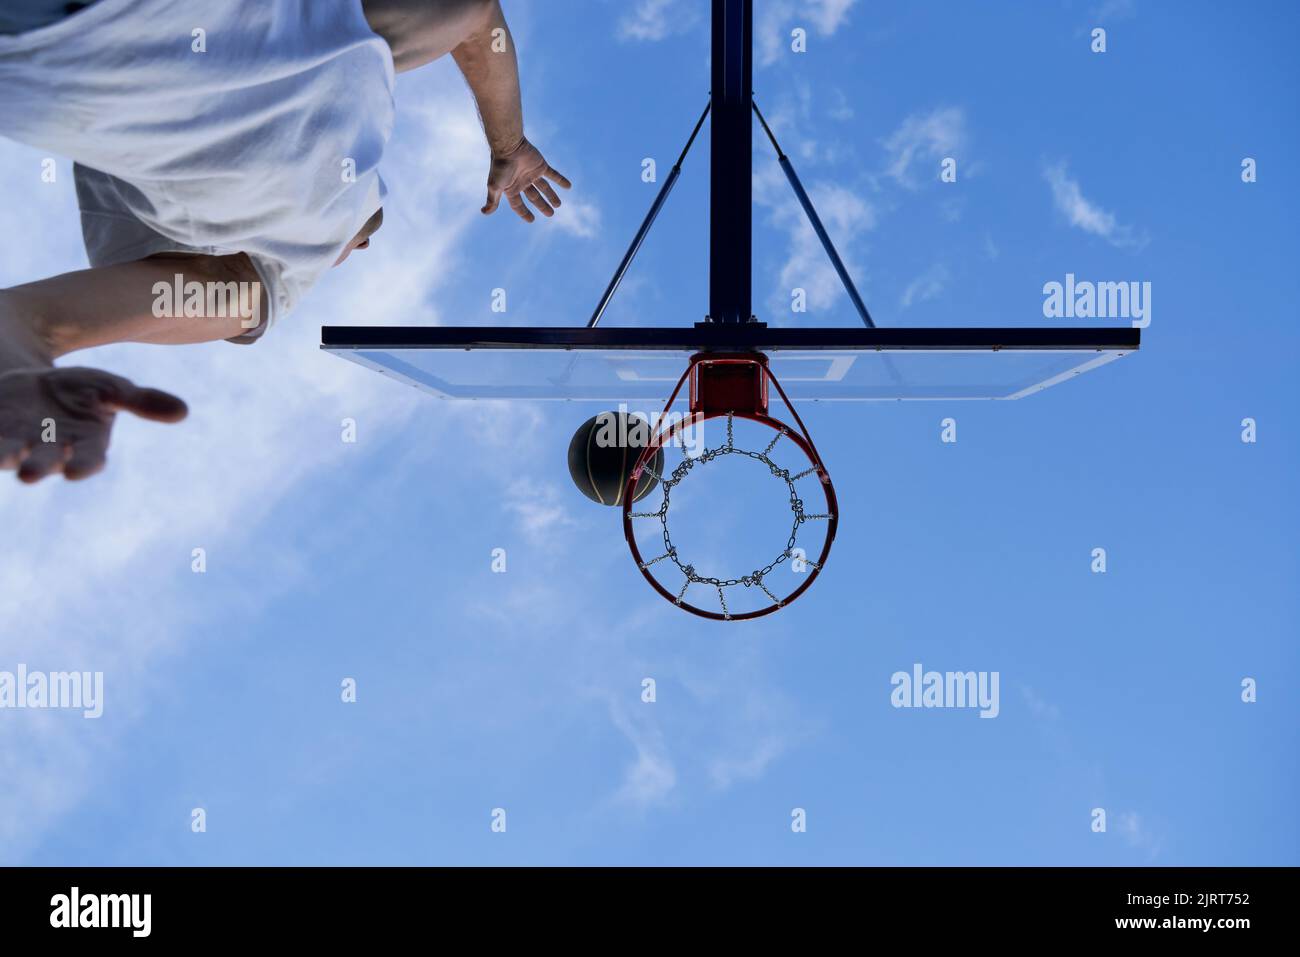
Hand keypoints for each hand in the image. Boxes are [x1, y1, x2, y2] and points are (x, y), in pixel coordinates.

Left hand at [0, 366, 186, 482]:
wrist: (34, 383)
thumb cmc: (80, 392)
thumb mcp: (112, 389)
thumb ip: (142, 401)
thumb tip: (183, 411)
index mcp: (85, 443)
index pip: (87, 459)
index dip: (82, 464)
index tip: (74, 471)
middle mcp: (49, 448)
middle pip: (44, 462)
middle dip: (36, 466)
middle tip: (28, 475)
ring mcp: (17, 441)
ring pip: (7, 453)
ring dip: (1, 456)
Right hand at [481, 137, 571, 222]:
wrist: (509, 145)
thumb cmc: (500, 166)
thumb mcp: (495, 186)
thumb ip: (492, 200)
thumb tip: (484, 213)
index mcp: (511, 188)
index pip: (518, 205)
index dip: (524, 213)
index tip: (532, 220)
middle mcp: (522, 182)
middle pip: (534, 197)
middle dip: (542, 206)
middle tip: (551, 214)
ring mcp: (532, 174)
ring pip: (544, 187)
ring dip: (551, 196)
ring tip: (559, 205)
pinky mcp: (541, 165)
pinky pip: (552, 174)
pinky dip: (560, 180)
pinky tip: (568, 186)